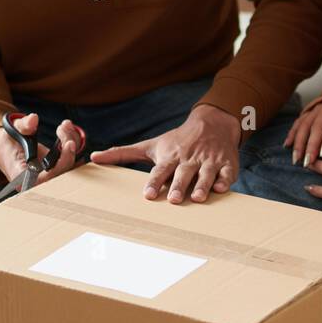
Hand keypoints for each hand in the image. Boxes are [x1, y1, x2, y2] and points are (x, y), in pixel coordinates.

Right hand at [0, 113, 82, 185]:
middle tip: (64, 129)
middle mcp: (37, 180)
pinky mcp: (55, 169)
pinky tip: (67, 128)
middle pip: (63, 171)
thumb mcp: (12, 130)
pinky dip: (72, 143)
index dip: (62, 164)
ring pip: (70, 164)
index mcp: (22, 177)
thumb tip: (33, 119)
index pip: (47, 177)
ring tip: (64, 125)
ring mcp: (47, 176)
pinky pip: (70, 160)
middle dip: (69, 148)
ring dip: (72, 142)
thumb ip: (22, 125)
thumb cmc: (7, 142)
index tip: (68, 144)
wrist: (5, 148)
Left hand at [87, 104, 239, 203]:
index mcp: (171, 156)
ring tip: (198, 198)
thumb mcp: (152, 145)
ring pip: (205, 174)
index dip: (154, 182)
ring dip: (202, 185)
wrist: (212, 122)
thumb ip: (123, 153)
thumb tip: (94, 157)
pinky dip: (225, 180)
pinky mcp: (227, 163)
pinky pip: (227, 172)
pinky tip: (221, 188)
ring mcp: (209, 160)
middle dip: (178, 185)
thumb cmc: (177, 140)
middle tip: (173, 199)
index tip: (148, 195)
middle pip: (183, 173)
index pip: (160, 171)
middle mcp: (189, 158)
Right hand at [284, 89, 321, 167]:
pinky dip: (293, 134)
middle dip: (311, 145)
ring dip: (299, 142)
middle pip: (317, 125)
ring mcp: (317, 106)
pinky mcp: (310, 111)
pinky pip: (299, 122)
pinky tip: (287, 145)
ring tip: (296, 159)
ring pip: (305, 124)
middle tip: (307, 162)